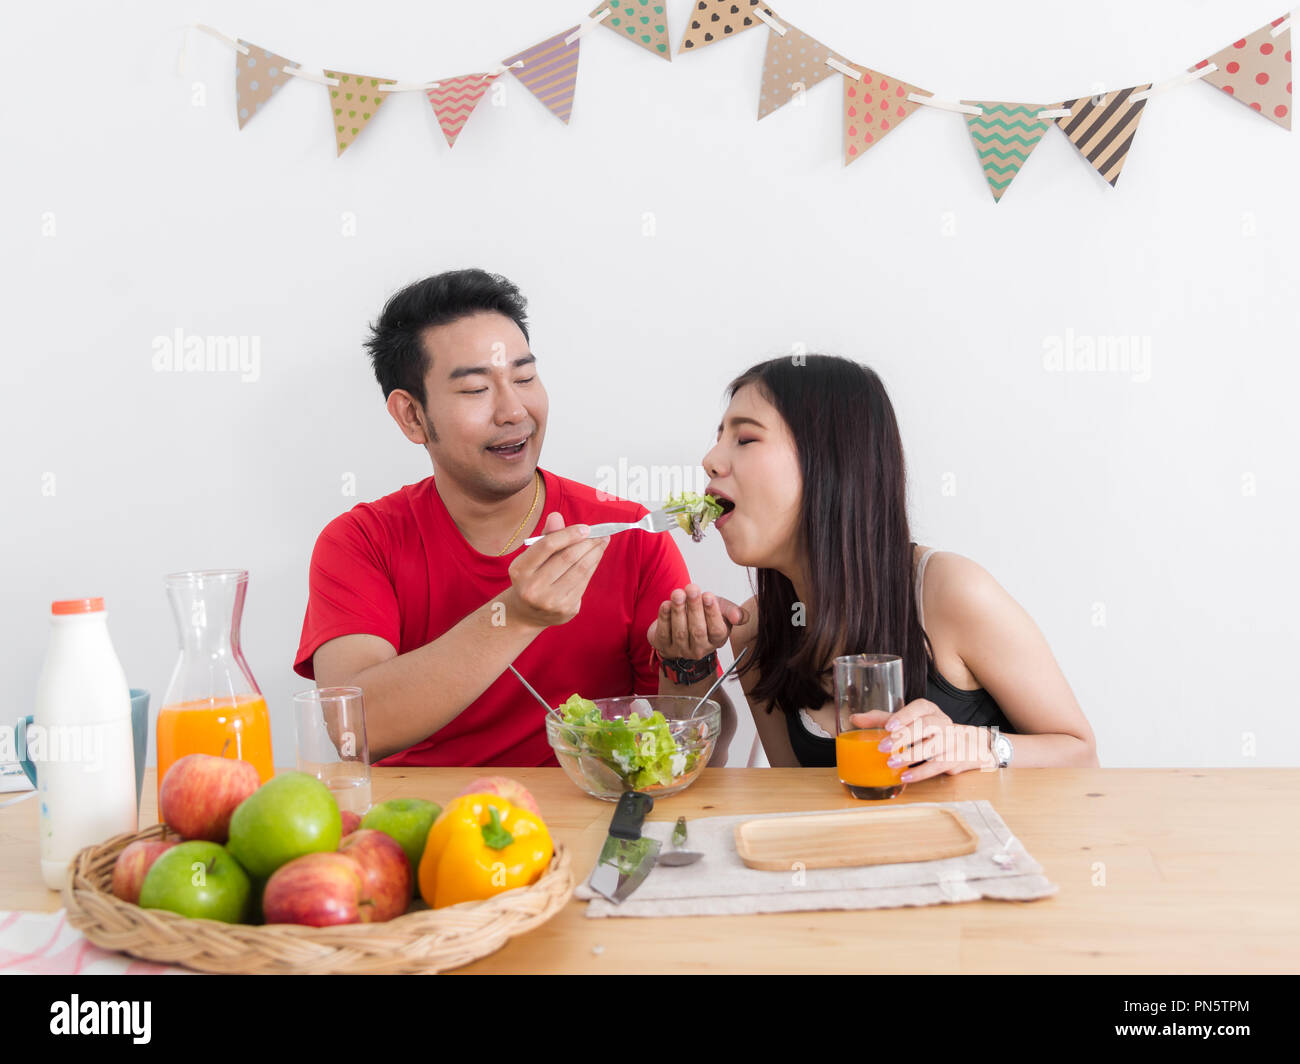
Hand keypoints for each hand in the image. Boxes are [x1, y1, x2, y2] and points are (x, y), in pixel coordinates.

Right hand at [504, 512, 608, 627]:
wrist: (527, 613)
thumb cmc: (532, 577)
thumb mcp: (531, 557)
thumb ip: (546, 537)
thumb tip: (556, 516)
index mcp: (520, 570)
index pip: (547, 546)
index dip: (569, 534)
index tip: (586, 528)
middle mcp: (533, 588)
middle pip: (567, 557)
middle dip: (588, 543)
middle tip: (601, 534)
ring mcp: (550, 601)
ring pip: (580, 570)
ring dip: (595, 553)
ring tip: (603, 542)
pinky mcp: (566, 610)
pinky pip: (584, 582)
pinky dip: (592, 567)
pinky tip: (596, 557)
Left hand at [646, 584, 748, 661]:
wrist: (682, 623)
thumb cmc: (704, 615)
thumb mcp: (721, 610)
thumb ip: (732, 611)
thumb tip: (739, 617)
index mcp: (717, 640)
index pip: (717, 630)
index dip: (712, 613)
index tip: (708, 595)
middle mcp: (699, 648)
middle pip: (698, 630)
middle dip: (694, 608)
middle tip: (692, 589)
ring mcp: (680, 650)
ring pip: (680, 632)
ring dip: (678, 610)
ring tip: (678, 593)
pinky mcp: (663, 646)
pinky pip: (663, 633)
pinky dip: (664, 617)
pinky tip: (666, 604)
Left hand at [850, 698, 995, 780]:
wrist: (965, 745)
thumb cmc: (928, 731)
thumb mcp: (907, 722)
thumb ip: (882, 720)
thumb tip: (854, 719)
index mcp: (929, 710)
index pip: (919, 708)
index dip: (904, 716)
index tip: (888, 726)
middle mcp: (943, 722)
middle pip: (926, 726)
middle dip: (904, 737)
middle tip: (883, 748)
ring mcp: (951, 741)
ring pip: (934, 746)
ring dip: (911, 756)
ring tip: (892, 764)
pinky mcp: (955, 759)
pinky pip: (938, 766)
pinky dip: (921, 773)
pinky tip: (905, 777)